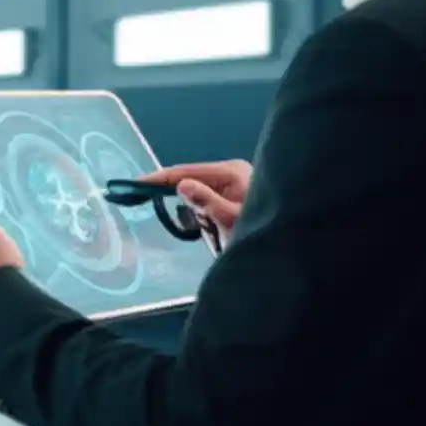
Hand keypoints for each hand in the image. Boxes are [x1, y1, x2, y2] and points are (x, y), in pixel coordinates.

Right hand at [138, 160, 252, 247]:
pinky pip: (209, 206)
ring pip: (199, 196)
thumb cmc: (261, 233)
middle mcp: (232, 175)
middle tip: (157, 208)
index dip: (159, 178)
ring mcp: (234, 188)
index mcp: (231, 172)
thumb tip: (181, 186)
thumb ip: (205, 202)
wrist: (291, 254)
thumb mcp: (230, 219)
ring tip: (205, 230)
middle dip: (178, 198)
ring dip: (195, 214)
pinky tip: (210, 231)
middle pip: (191, 181)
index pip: (186, 171)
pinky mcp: (234, 202)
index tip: (135, 184)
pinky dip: (203, 218)